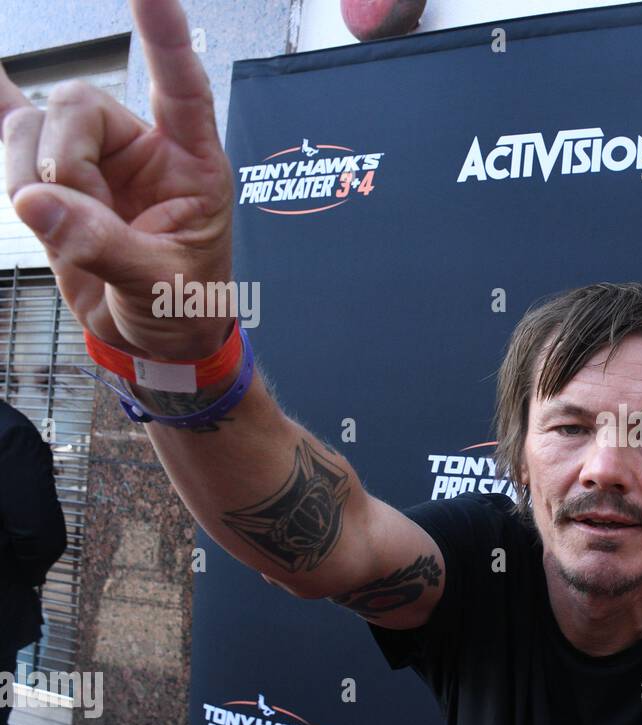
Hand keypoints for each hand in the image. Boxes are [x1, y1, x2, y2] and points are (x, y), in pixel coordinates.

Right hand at [0, 0, 232, 360]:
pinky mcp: (52, 178)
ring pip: (33, 126)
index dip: (164, 35)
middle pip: (79, 106)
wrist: (157, 340)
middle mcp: (142, 148)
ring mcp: (94, 159)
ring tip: (55, 227)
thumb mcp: (160, 286)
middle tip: (78, 219)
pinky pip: (9, 124)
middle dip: (62, 162)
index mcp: (191, 162)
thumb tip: (37, 202)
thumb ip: (104, 246)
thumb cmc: (182, 307)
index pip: (181, 85)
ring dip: (26, 174)